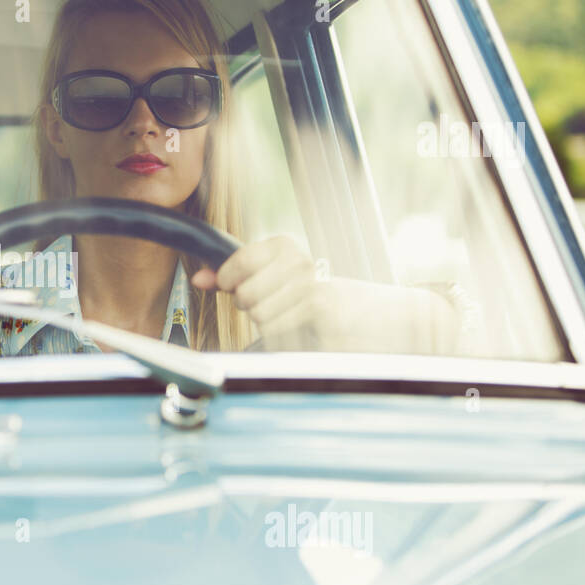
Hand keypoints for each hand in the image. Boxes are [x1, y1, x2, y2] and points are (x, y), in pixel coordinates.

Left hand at [192, 235, 459, 353]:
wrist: (385, 318)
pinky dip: (288, 338)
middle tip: (282, 309)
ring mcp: (312, 284)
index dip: (230, 281)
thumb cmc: (325, 305)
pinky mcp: (323, 310)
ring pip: (260, 316)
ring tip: (298, 321)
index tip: (238, 287)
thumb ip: (238, 279)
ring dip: (273, 328)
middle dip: (255, 310)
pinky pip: (280, 331)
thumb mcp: (279, 284)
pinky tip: (309, 331)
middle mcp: (299, 260)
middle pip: (244, 295)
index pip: (236, 261)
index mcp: (286, 246)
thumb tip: (199, 279)